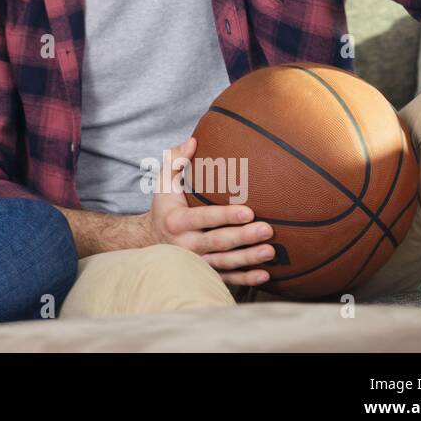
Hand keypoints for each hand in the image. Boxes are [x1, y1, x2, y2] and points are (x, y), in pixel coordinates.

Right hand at [145, 135, 274, 286]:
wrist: (150, 241)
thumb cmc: (164, 206)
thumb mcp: (163, 183)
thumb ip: (175, 161)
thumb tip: (193, 141)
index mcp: (177, 221)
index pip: (204, 218)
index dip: (226, 216)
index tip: (248, 211)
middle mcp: (186, 245)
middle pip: (218, 242)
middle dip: (243, 237)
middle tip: (267, 230)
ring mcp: (196, 262)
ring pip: (225, 262)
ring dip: (249, 259)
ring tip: (270, 251)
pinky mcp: (205, 273)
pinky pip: (227, 278)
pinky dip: (246, 279)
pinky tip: (265, 274)